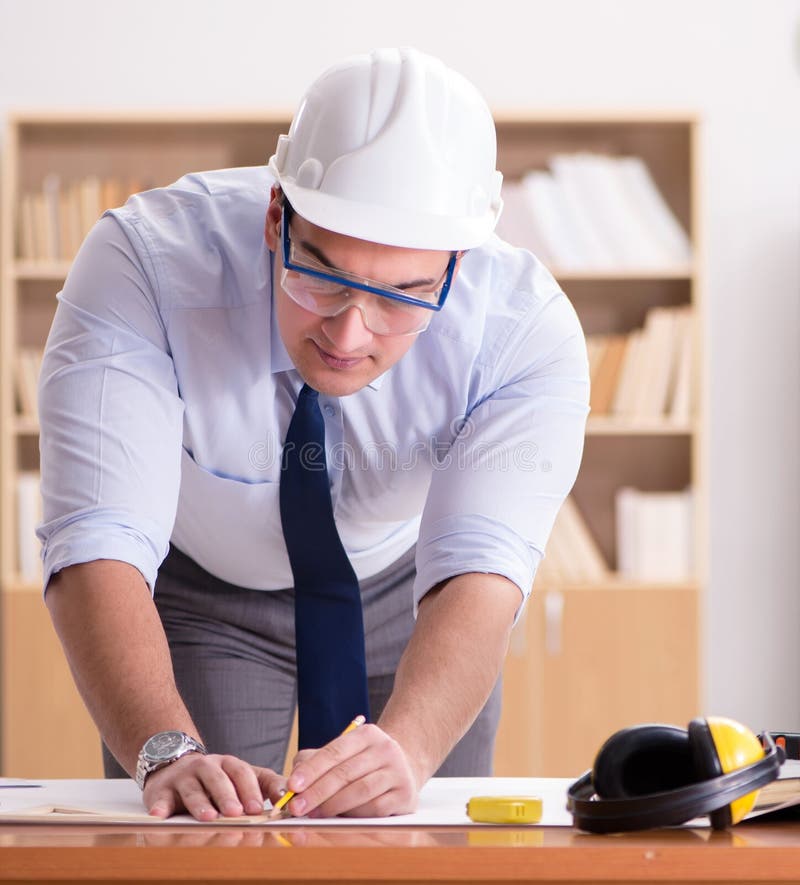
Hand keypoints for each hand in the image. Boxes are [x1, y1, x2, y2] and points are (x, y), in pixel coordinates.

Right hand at [143, 751, 285, 820]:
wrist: (175, 765)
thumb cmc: (217, 780)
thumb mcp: (244, 777)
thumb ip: (268, 786)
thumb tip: (294, 797)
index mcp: (229, 764)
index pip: (243, 773)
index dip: (251, 790)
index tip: (260, 808)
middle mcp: (207, 767)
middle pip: (218, 779)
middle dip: (228, 797)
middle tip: (237, 814)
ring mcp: (183, 777)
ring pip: (193, 789)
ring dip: (200, 804)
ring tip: (209, 817)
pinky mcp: (162, 790)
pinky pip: (159, 799)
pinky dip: (159, 807)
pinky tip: (159, 816)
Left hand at [282, 723, 419, 817]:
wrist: (403, 770)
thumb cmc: (363, 765)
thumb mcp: (343, 754)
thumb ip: (316, 762)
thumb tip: (291, 784)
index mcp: (367, 734)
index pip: (335, 751)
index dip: (311, 770)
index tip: (292, 786)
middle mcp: (386, 749)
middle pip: (345, 773)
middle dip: (317, 792)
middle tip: (296, 808)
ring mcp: (398, 771)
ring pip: (360, 791)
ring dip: (333, 806)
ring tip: (313, 815)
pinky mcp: (405, 794)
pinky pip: (375, 808)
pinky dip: (355, 815)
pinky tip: (341, 819)